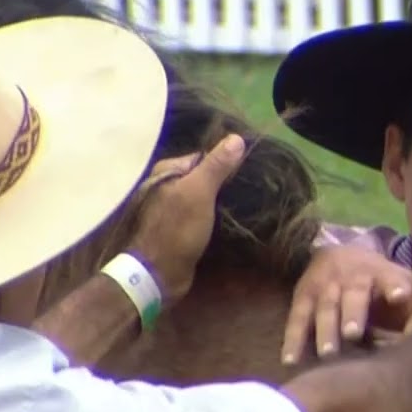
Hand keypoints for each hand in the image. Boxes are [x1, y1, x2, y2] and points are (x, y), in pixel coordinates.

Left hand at [126, 134, 245, 303]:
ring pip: (203, 197)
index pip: (203, 156)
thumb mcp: (199, 192)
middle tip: (251, 187)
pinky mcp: (178, 228)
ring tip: (247, 202)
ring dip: (221, 200)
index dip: (226, 161)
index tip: (249, 169)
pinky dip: (215, 216)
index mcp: (167, 172)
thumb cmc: (177, 229)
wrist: (159, 273)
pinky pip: (201, 215)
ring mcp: (171, 209)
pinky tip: (231, 219)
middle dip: (225, 181)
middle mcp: (166, 186)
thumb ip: (216, 165)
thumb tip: (237, 138)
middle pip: (203, 177)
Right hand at [281, 244, 411, 363]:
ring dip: (325, 330)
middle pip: (354, 296)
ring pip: (325, 308)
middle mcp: (352, 278)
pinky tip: (291, 361)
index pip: (391, 279)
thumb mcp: (407, 282)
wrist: (340, 256)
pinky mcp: (303, 297)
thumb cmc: (384, 285)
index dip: (396, 286)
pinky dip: (293, 340)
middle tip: (353, 334)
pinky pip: (297, 320)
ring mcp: (325, 287)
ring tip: (327, 354)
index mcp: (382, 274)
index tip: (402, 295)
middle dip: (353, 314)